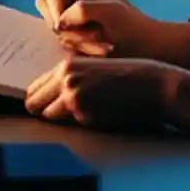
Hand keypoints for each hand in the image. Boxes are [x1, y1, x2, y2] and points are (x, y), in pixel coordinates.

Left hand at [23, 55, 189, 131]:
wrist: (155, 85)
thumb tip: (50, 95)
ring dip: (63, 118)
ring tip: (87, 110)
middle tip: (59, 112)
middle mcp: (66, 80)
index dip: (39, 97)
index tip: (43, 103)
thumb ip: (72, 78)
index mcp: (67, 65)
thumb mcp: (95, 68)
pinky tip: (102, 113)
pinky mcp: (86, 116)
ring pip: (50, 117)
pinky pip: (74, 125)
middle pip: (34, 104)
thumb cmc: (130, 75)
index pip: (34, 87)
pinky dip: (84, 123)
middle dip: (43, 110)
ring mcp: (73, 98)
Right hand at [35, 0, 189, 65]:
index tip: (65, 21)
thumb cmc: (135, 26)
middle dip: (67, 27)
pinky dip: (81, 51)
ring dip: (78, 41)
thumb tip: (60, 22)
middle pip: (46, 8)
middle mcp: (74, 2)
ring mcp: (73, 22)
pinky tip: (101, 51)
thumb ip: (83, 9)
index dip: (54, 4)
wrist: (150, 51)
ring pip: (55, 31)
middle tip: (93, 34)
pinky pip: (63, 47)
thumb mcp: (113, 12)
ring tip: (104, 44)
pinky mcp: (75, 41)